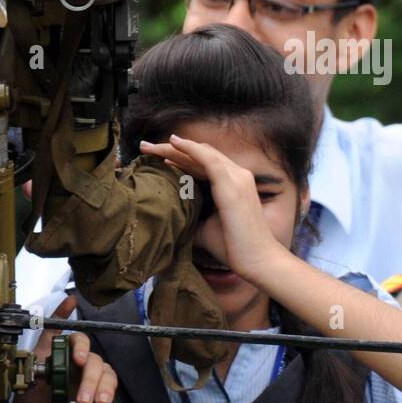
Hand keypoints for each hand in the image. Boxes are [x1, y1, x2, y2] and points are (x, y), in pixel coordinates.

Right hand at [5, 295, 115, 402]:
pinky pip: (52, 331)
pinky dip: (62, 314)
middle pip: (95, 362)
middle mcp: (80, 372)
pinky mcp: (42, 355)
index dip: (106, 388)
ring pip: (79, 344)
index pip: (108, 379)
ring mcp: (62, 362)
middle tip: (83, 399)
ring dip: (82, 349)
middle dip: (92, 380)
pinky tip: (69, 302)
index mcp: (93, 387)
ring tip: (79, 361)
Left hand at [139, 134, 285, 281]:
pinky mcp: (232, 184)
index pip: (202, 163)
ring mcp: (236, 177)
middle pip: (200, 154)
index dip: (179, 158)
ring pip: (201, 153)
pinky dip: (190, 149)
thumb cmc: (234, 246)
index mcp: (232, 183)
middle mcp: (236, 175)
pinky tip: (174, 143)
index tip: (155, 159)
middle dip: (171, 149)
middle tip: (144, 147)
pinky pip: (208, 159)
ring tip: (149, 146)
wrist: (257, 259)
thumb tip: (168, 217)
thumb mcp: (205, 227)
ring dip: (174, 147)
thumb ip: (192, 215)